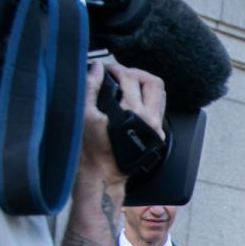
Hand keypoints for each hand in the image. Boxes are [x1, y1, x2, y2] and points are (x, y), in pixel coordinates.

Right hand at [79, 60, 167, 182]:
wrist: (101, 176)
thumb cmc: (91, 152)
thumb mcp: (85, 115)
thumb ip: (91, 88)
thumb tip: (97, 68)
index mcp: (134, 113)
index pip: (131, 78)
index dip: (116, 68)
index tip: (106, 69)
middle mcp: (150, 121)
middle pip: (154, 83)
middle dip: (135, 73)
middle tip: (120, 74)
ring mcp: (155, 130)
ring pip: (159, 96)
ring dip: (143, 86)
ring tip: (126, 86)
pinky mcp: (155, 137)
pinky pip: (157, 110)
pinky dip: (146, 100)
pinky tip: (130, 102)